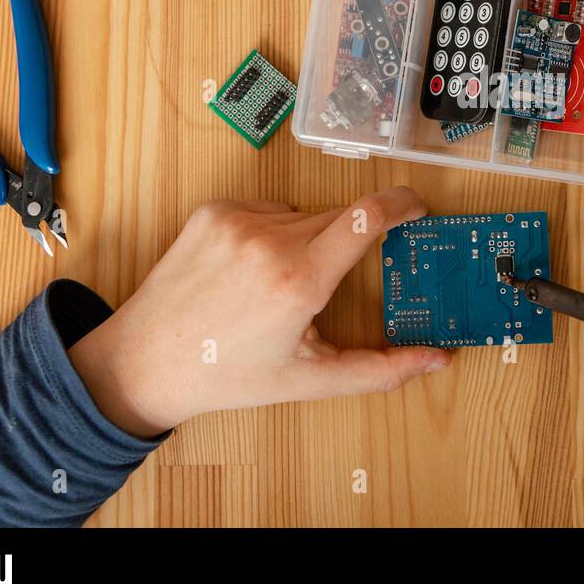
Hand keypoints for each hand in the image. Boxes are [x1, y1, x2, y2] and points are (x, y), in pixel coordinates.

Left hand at [68, 188, 450, 437]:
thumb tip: (438, 361)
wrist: (145, 361)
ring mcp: (238, 220)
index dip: (401, 203)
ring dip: (306, 241)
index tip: (417, 206)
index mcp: (300, 280)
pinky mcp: (213, 211)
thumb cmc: (229, 375)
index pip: (367, 217)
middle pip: (338, 218)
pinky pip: (268, 209)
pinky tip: (249, 270)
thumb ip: (382, 370)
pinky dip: (272, 232)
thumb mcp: (311, 379)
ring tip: (273, 288)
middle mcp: (270, 240)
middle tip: (323, 286)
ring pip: (303, 215)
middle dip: (345, 244)